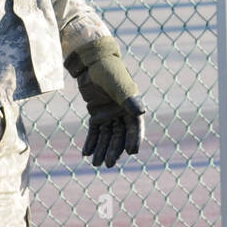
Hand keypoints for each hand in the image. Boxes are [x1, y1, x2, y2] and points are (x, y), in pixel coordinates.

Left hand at [64, 36, 145, 167]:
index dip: (134, 140)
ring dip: (101, 149)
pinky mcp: (96, 113)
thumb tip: (141, 114)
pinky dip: (91, 142)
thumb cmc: (108, 70)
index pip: (135, 127)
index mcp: (132, 106)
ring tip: (95, 164)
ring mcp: (109, 114)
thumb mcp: (117, 84)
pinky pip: (95, 131)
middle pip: (120, 136)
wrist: (91, 62)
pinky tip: (86, 153)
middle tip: (107, 164)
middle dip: (114, 150)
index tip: (131, 152)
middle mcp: (122, 112)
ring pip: (107, 136)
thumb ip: (128, 99)